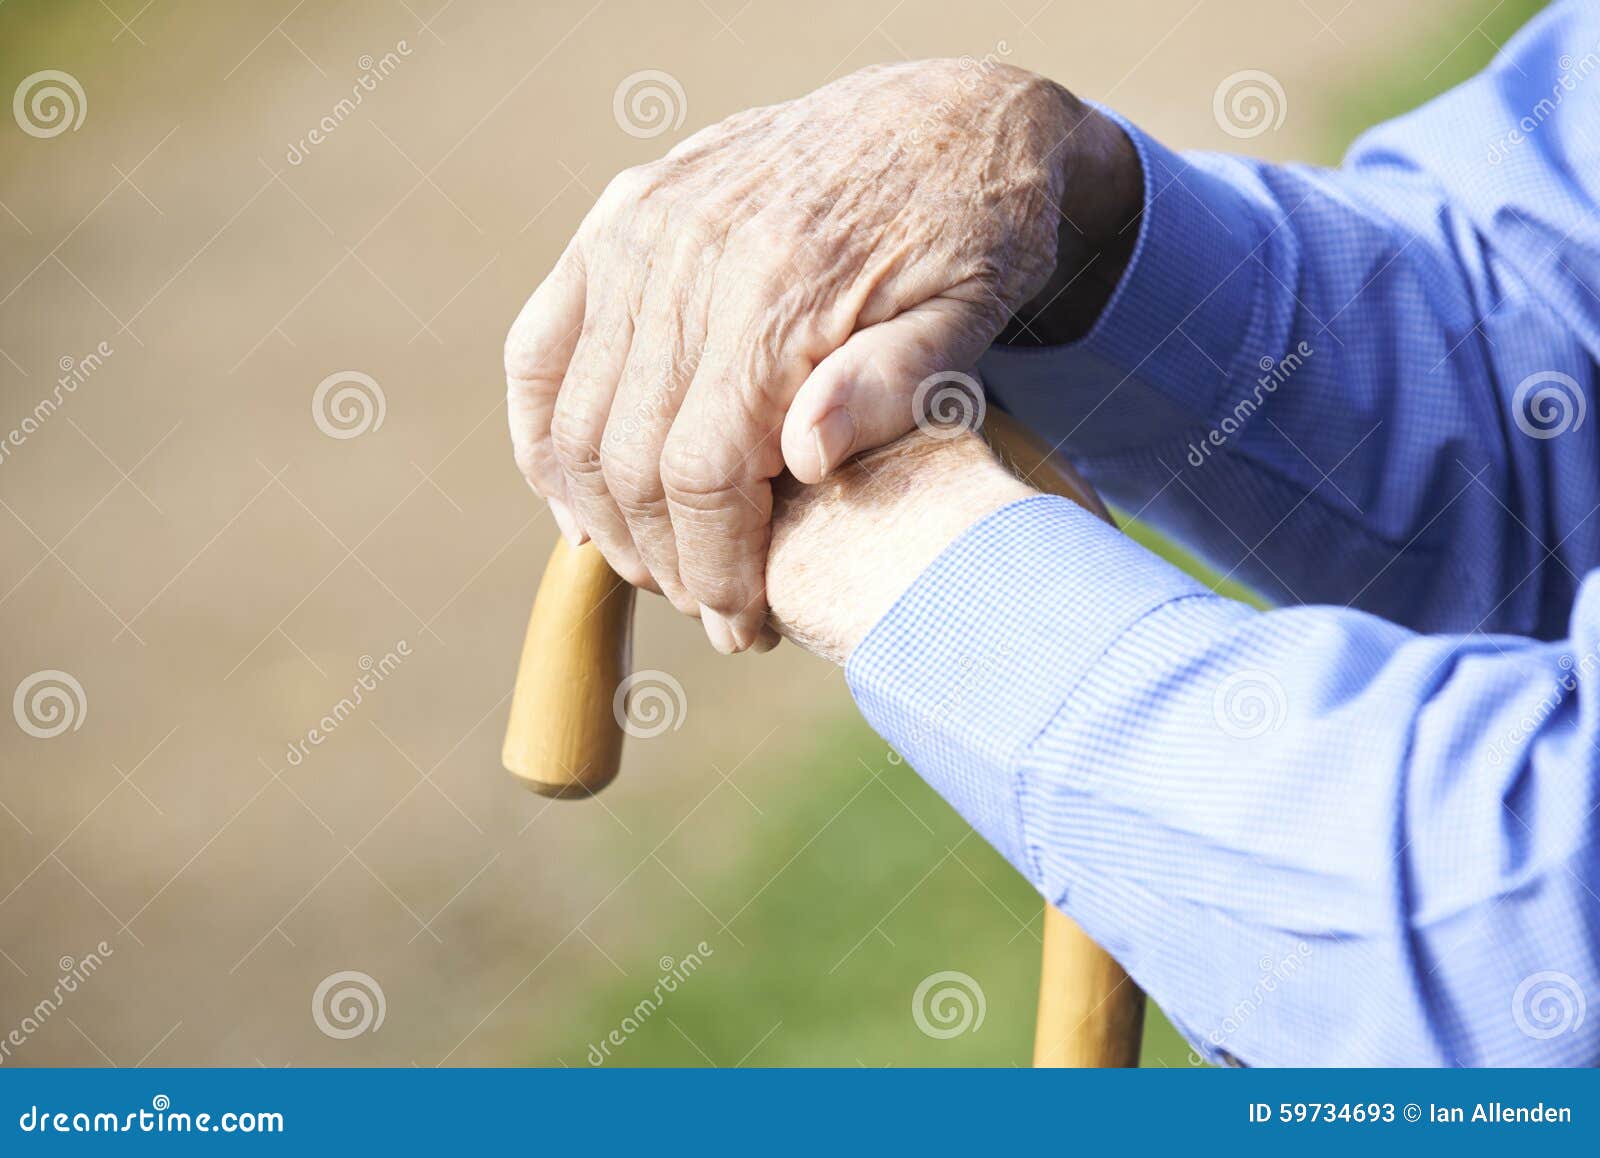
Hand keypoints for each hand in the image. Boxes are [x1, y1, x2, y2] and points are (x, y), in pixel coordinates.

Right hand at [506, 60, 1138, 652]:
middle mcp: (688, 256)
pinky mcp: (619, 219)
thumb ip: (895, 385)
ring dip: (602, 516)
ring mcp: (640, 232)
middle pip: (628, 458)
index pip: (700, 473)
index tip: (745, 625)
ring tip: (657, 568)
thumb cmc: (973, 236)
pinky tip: (574, 499)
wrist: (947, 120)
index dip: (713, 568)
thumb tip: (803, 458)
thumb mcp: (971, 314)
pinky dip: (542, 435)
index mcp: (779, 291)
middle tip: (712, 610)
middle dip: (664, 561)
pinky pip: (538, 348)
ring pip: (574, 417)